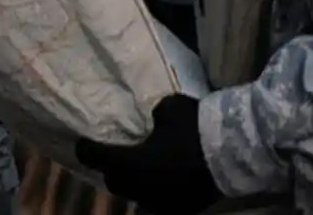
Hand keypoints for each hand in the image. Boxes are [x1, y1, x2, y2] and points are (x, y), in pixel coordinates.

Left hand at [75, 94, 220, 214]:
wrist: (230, 156)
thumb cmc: (194, 128)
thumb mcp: (168, 107)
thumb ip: (154, 116)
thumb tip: (154, 121)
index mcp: (128, 163)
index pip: (95, 157)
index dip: (86, 149)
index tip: (82, 143)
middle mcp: (138, 188)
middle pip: (114, 181)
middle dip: (112, 168)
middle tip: (117, 155)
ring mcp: (158, 203)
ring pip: (137, 195)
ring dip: (137, 182)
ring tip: (145, 168)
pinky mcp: (180, 210)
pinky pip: (160, 201)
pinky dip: (159, 191)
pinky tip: (168, 180)